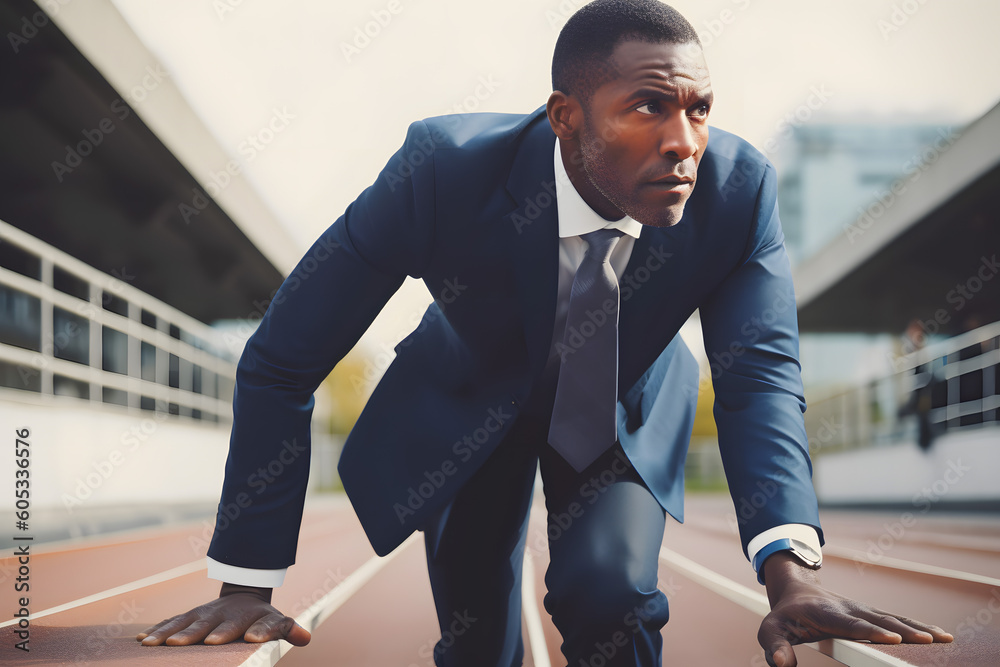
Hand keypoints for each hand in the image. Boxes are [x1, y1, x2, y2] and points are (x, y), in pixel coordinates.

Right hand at [136, 583, 311, 646]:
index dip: (257, 632)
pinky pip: (170, 623)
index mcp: (250, 618)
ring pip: (185, 623)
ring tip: (156, 644)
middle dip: (202, 633)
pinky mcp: (188, 618)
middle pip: (213, 625)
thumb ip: (288, 629)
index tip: (252, 639)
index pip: (255, 626)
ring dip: (170, 633)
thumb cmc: (260, 618)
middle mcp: (224, 615)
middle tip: (192, 643)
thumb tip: (305, 637)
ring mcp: (204, 615)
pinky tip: (142, 640)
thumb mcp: (277, 621)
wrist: (243, 596)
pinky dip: (156, 630)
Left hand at [757, 552, 952, 666]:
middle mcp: (851, 610)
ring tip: (945, 638)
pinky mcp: (872, 614)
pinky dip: (919, 627)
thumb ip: (775, 646)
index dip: (872, 631)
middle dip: (905, 629)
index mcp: (828, 615)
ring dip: (919, 628)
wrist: (796, 590)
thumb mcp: (770, 629)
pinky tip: (940, 636)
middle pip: (881, 619)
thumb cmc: (785, 615)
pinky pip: (898, 619)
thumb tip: (782, 665)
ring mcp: (864, 610)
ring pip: (895, 617)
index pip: (852, 624)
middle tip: (930, 640)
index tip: (893, 637)